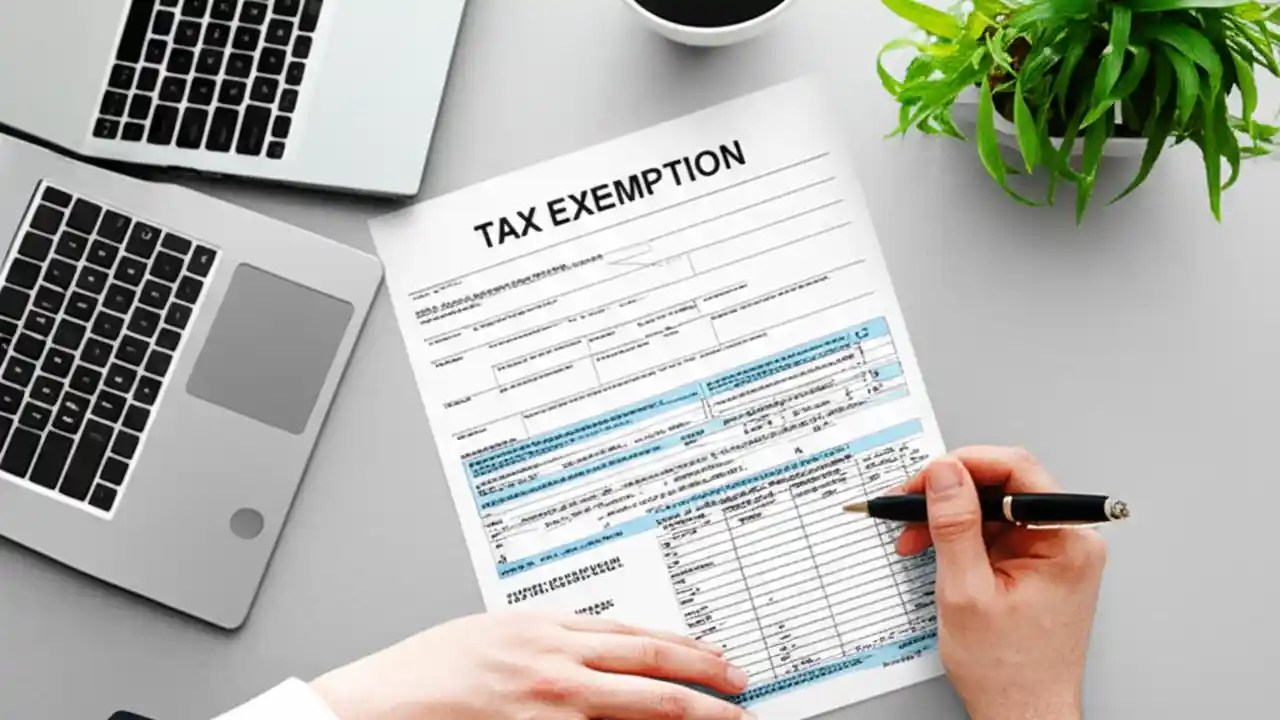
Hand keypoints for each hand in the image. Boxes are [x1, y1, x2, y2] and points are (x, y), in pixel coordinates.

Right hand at [310, 612, 753, 719]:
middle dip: (707, 682)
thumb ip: (554, 637)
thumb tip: (605, 648)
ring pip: (639, 708)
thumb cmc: (430, 668)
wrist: (380, 703)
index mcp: (547, 628)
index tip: (719, 660)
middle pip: (652, 671)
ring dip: (688, 715)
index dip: (687, 648)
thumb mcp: (499, 631)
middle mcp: (556, 663)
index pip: (637, 637)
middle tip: (743, 692)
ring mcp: (550, 705)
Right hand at [895, 447, 1106, 719]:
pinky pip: (993, 532)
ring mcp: (1052, 553)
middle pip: (1002, 486)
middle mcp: (1067, 540)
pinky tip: (933, 548)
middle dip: (948, 494)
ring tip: (912, 536)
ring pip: (992, 509)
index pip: (1016, 471)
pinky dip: (958, 537)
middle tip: (908, 504)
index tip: (924, 476)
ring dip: (947, 517)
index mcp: (1065, 541)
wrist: (1023, 714)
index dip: (963, 465)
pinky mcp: (1035, 565)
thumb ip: (954, 527)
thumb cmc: (1008, 671)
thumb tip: (945, 473)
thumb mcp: (966, 592)